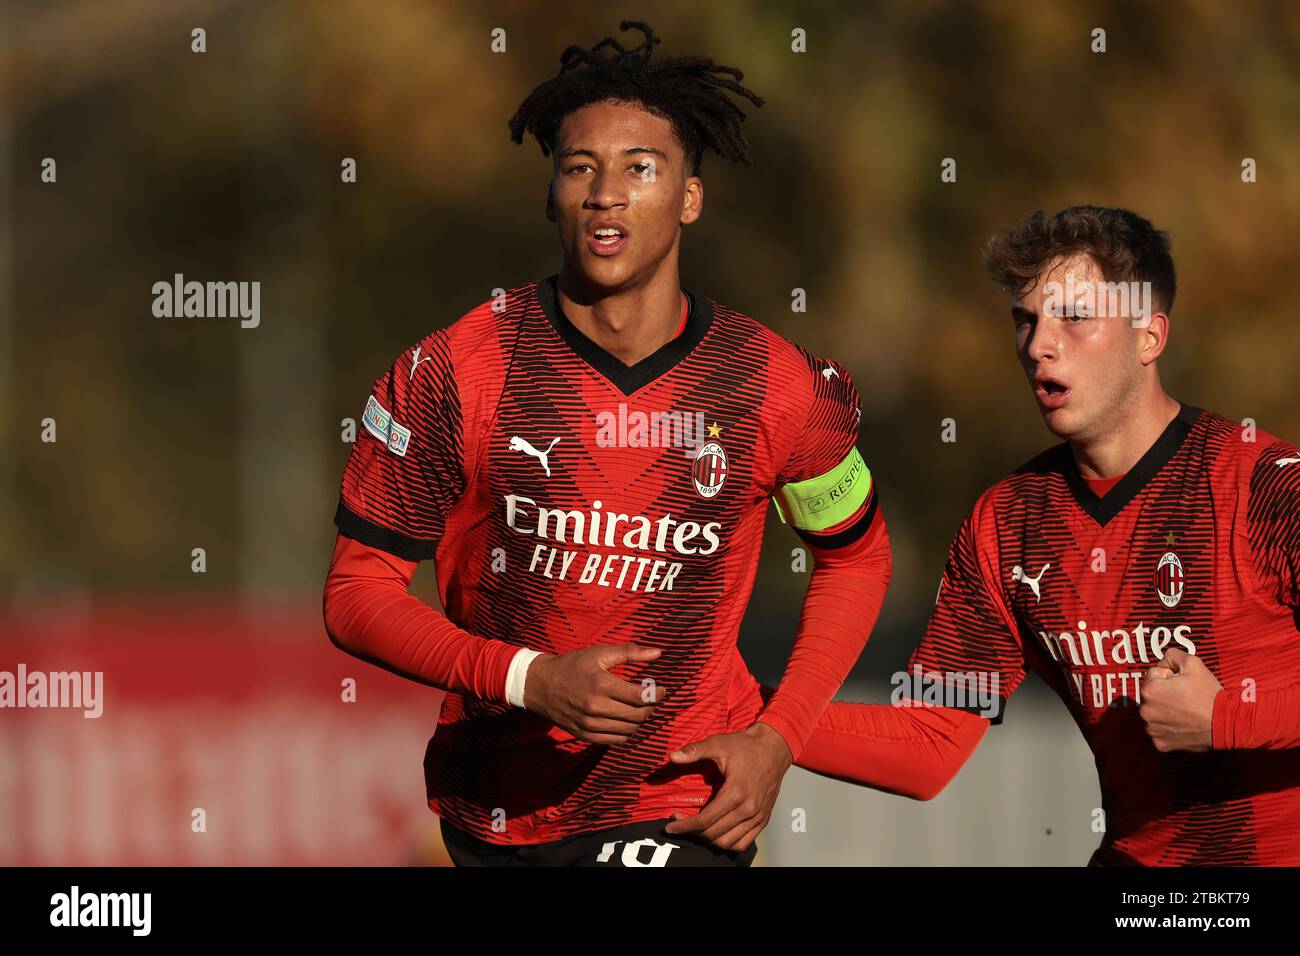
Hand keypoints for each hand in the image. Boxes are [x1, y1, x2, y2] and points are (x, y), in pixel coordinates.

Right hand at [523, 643, 664, 745]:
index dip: (657, 694)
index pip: (641, 696)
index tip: (662, 689)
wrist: (539, 685)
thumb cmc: (572, 666)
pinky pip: (616, 740)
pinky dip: (627, 732)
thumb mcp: (599, 653)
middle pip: (638, 715)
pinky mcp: (585, 735)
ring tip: (639, 708)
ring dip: (640, 720)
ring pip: (630, 730)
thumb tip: (658, 653)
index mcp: (601, 685)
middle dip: (651, 707)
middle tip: (651, 698)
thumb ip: (629, 653)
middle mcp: (596, 708)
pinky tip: (626, 720)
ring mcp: (590, 724)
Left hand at [663, 722, 792, 850]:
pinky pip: (744, 843)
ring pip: (728, 842)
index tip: (671, 826)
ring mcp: (757, 816)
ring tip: (697, 828)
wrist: (774, 748)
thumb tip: (672, 757)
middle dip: (692, 831)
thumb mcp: (718, 743)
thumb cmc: (746, 746)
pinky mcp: (763, 820)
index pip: (705, 820)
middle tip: (680, 822)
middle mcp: (748, 808)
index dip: (684, 826)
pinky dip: (728, 843)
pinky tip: (717, 833)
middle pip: (714, 833)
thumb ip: (694, 751)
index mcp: (736, 792)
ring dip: (709, 839)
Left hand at [1139, 648, 1221, 751]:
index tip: (1185, 683)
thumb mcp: (1193, 662)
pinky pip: (1161, 731)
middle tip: (1187, 697)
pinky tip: (1185, 725)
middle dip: (1166, 693)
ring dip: (1166, 711)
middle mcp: (1145, 711)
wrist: (1226, 722)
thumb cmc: (1209, 693)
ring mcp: (1152, 729)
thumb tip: (1164, 661)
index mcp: (1149, 690)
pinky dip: (1171, 728)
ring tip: (1187, 711)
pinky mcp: (1161, 743)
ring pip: (1156, 713)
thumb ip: (1172, 655)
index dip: (1170, 676)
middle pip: (1153, 695)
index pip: (1154, 675)